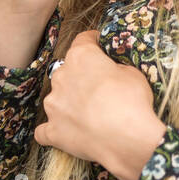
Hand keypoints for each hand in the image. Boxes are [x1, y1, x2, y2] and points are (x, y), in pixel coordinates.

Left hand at [35, 30, 167, 179]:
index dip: (93, 42)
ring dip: (69, 101)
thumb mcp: (133, 73)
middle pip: (68, 70)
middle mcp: (61, 76)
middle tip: (100, 88)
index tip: (99, 46)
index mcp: (81, 56)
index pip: (83, 40)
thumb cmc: (132, 101)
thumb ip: (115, 68)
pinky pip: (45, 130)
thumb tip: (111, 72)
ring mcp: (54, 104)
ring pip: (57, 97)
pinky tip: (66, 132)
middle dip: (81, 76)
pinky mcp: (52, 130)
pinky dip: (55, 129)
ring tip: (89, 114)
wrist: (126, 138)